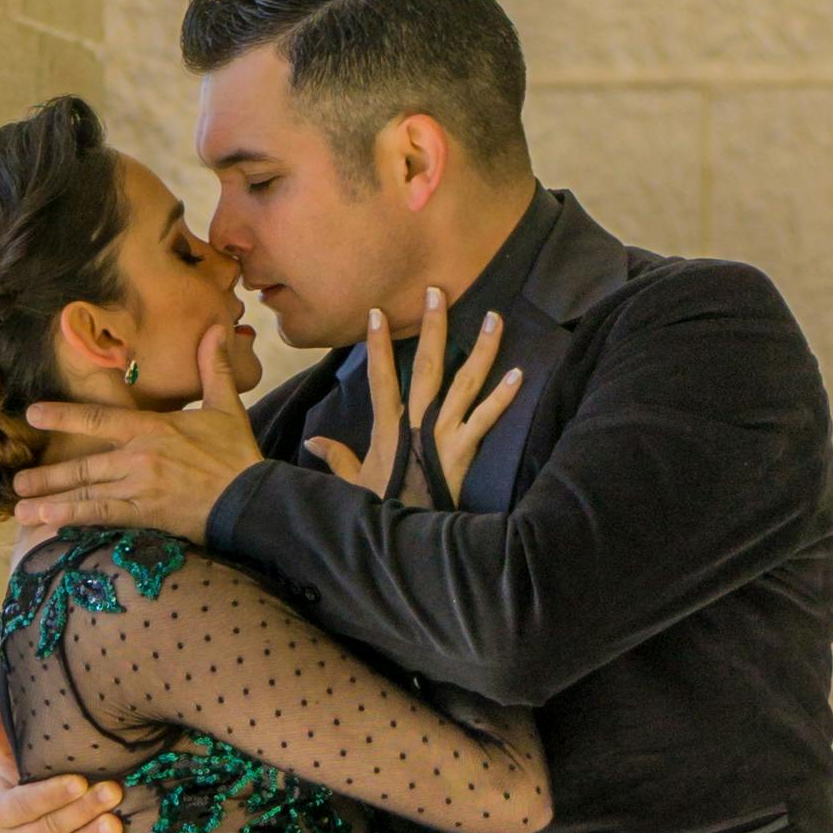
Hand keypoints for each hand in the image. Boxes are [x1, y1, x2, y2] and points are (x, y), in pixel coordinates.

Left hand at [11, 319, 262, 539]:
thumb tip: (215, 328)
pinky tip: (47, 525)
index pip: (98, 419)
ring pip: (86, 491)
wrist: (252, 500)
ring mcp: (139, 487)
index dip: (63, 415)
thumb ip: (214, 368)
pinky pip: (101, 517)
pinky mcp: (145, 515)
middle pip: (83, 462)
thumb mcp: (226, 407)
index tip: (32, 414)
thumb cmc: (237, 455)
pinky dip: (72, 519)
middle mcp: (138, 456)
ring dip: (50, 500)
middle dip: (47, 473)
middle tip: (17, 479)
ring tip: (21, 507)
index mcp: (152, 428)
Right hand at [311, 287, 523, 506]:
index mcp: (389, 427)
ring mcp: (443, 434)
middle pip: (426, 367)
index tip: (378, 313)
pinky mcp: (464, 451)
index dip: (378, 345)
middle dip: (433, 328)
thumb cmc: (383, 508)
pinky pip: (486, 419)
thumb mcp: (354, 483)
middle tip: (438, 292)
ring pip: (464, 383)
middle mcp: (416, 422)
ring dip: (481, 349)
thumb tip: (313, 442)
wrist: (405, 539)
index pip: (380, 377)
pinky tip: (519, 373)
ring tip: (495, 318)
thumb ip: (337, 458)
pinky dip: (503, 397)